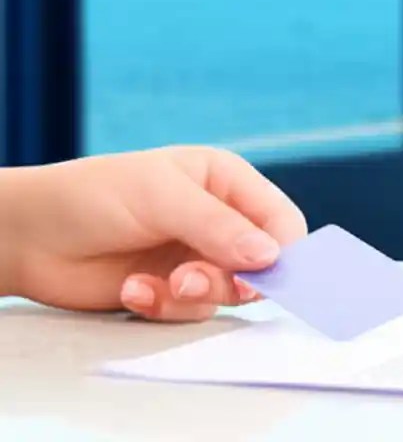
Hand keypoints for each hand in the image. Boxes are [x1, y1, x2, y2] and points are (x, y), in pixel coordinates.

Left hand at [0, 146, 306, 320]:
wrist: (28, 237)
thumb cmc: (93, 196)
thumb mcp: (161, 198)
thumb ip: (218, 227)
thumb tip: (271, 257)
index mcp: (226, 181)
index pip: (280, 220)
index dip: (284, 251)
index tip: (268, 274)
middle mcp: (219, 220)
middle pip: (261, 264)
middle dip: (230, 278)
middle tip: (193, 280)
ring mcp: (196, 256)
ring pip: (227, 293)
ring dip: (192, 294)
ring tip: (156, 285)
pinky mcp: (172, 290)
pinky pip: (192, 311)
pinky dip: (162, 306)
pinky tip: (132, 290)